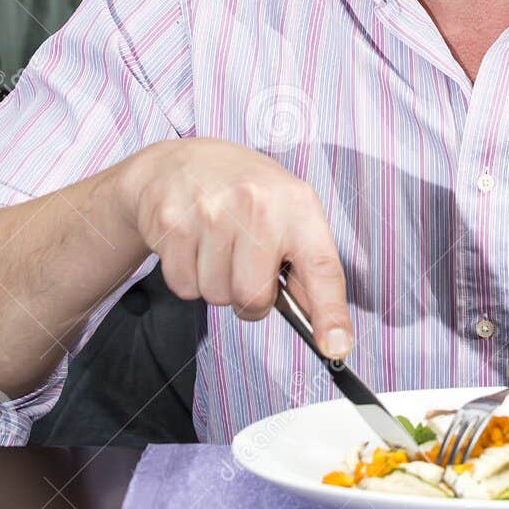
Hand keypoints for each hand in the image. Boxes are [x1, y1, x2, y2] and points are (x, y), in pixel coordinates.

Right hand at [118, 138, 351, 356]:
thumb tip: (325, 327)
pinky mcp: (172, 224)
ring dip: (216, 284)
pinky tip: (194, 245)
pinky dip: (188, 277)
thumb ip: (306, 265)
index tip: (336, 346)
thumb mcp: (287, 211)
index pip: (321, 267)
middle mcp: (256, 206)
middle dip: (250, 296)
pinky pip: (184, 288)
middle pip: (254, 298)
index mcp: (296, 204)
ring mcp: (211, 213)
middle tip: (245, 264)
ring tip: (217, 246)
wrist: (179, 163)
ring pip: (216, 297)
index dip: (330, 313)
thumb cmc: (243, 192)